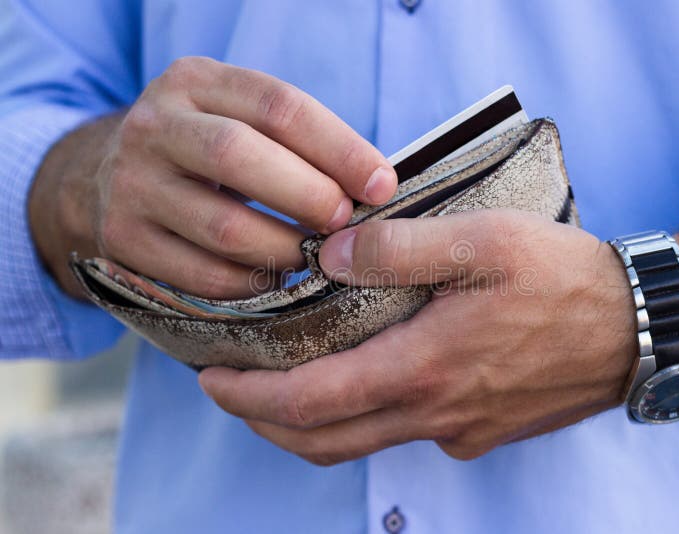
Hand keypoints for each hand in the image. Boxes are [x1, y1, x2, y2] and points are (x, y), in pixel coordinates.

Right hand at [28, 56, 396, 297]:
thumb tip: (376, 186)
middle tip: (343, 223)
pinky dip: (253, 283)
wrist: (110, 177)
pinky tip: (274, 276)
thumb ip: (297, 142)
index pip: (278, 106)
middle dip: (308, 195)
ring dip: (285, 248)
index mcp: (195, 82)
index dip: (339, 148)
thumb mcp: (239, 120)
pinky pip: (203, 276)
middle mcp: (154, 125)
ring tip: (315, 255)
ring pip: (223, 226)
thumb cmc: (207, 151)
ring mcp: (130, 184)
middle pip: (238, 156)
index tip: (382, 185)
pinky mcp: (123, 241)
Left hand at [199, 209, 637, 464]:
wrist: (640, 328)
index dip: (248, 398)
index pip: (308, 404)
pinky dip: (363, 414)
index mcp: (424, 368)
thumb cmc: (565, 278)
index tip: (211, 378)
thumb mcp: (482, 240)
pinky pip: (404, 432)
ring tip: (283, 382)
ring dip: (310, 422)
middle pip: (322, 441)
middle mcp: (433, 413)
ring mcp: (458, 429)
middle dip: (263, 421)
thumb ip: (399, 246)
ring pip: (360, 442)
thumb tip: (331, 254)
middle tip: (232, 387)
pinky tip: (367, 372)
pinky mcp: (479, 430)